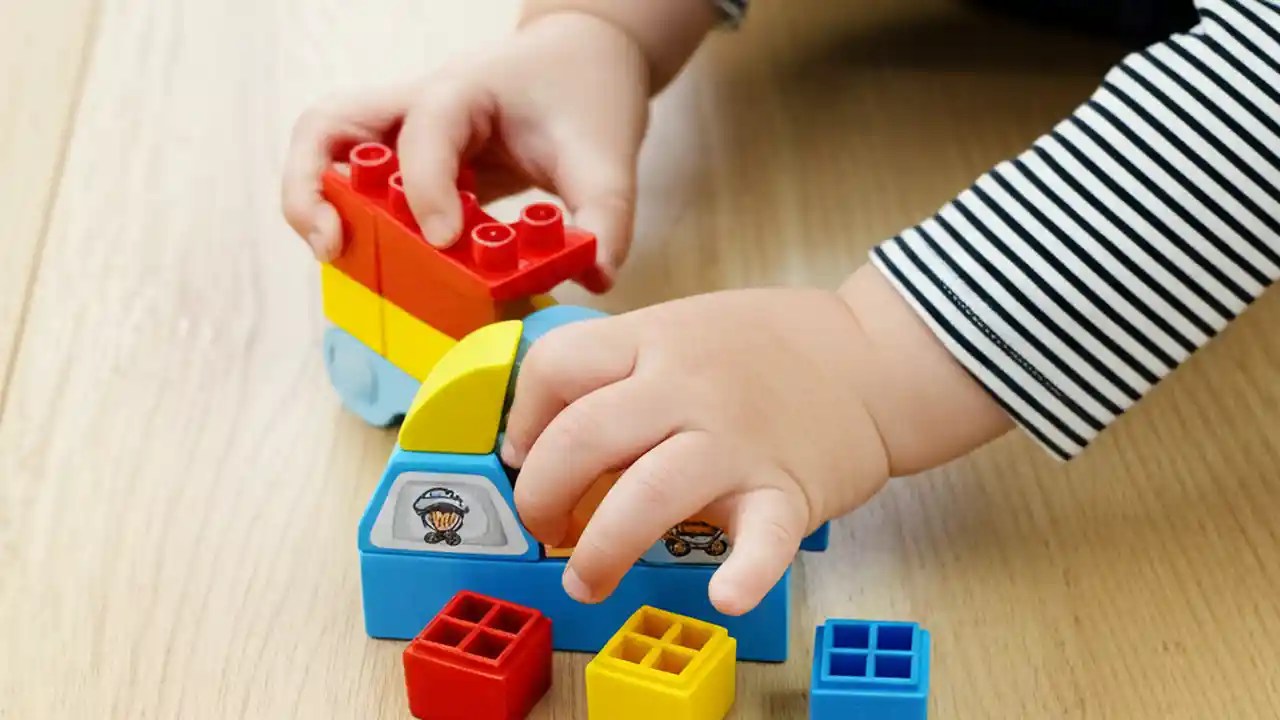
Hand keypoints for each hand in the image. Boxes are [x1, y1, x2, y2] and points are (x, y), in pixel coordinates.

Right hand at [282, 12, 650, 285]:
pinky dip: (347, 217)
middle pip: (328, 125)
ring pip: (326, 149)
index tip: (447, 240)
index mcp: (464, 92)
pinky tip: (371, 261)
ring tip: (332, 254)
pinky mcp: (406, 162)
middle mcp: (416, 106)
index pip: (425, 132)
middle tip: (332, 245)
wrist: (579, 66)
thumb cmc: (583, 98)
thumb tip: (594, 276)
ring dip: (315, 200)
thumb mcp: (605, 158)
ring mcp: (403, 132)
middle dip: (315, 186)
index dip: (427, 188)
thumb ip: (605, 218)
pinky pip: (354, 183)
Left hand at [503, 267, 1011, 614]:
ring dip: (601, 549)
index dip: (522, 419)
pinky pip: (764, 537)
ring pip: (649, 493)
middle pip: (584, 438)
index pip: (557, 367)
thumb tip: (539, 432)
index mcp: (656, 339)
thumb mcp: (681, 327)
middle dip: (540, 495)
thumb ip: (619, 367)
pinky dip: (745, 573)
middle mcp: (688, 386)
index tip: (523, 455)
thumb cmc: (765, 348)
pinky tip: (725, 597)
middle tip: (545, 528)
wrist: (871, 355)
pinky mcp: (788, 490)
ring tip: (586, 581)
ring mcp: (738, 440)